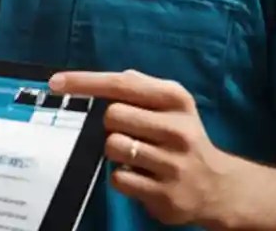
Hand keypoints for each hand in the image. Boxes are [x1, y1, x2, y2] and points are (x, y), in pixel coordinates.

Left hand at [50, 70, 237, 227]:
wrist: (219, 187)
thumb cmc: (183, 137)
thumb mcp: (173, 105)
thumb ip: (139, 87)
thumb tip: (103, 80)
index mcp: (176, 99)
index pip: (121, 83)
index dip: (85, 82)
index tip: (56, 82)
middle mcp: (178, 129)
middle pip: (112, 115)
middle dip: (110, 123)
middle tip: (127, 131)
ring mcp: (173, 164)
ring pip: (113, 147)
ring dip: (115, 151)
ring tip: (135, 155)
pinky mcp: (165, 195)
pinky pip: (118, 179)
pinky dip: (121, 177)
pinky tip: (140, 176)